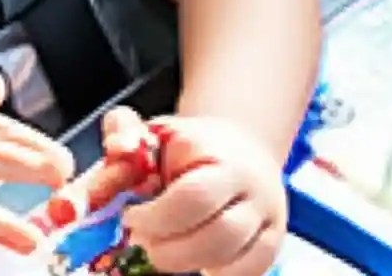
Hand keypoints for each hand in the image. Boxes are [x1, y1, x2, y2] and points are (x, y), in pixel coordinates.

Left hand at [106, 107, 286, 275]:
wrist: (241, 147)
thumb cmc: (190, 144)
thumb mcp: (157, 130)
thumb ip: (125, 131)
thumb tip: (118, 147)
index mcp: (223, 156)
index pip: (194, 198)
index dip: (156, 218)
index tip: (130, 219)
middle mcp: (254, 187)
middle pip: (219, 236)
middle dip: (170, 250)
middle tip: (142, 242)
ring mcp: (269, 216)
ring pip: (234, 258)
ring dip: (189, 263)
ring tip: (162, 248)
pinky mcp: (273, 240)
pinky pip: (249, 270)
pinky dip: (217, 272)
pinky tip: (193, 257)